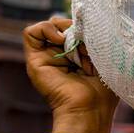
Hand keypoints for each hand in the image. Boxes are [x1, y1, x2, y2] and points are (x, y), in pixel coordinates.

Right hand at [22, 15, 119, 132]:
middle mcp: (61, 56)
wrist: (89, 109)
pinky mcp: (35, 61)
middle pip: (62, 25)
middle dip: (76, 27)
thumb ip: (95, 40)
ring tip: (73, 40)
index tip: (97, 33)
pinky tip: (60, 39)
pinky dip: (45, 29)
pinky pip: (30, 33)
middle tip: (87, 40)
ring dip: (62, 27)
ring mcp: (47, 57)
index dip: (85, 26)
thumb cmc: (103, 90)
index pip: (76, 28)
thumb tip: (84, 23)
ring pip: (47, 26)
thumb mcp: (103, 59)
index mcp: (78, 56)